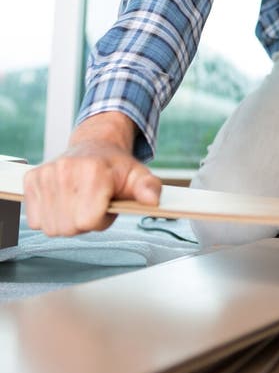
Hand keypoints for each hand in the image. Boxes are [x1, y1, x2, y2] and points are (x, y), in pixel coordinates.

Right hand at [23, 112, 160, 236]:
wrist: (93, 145)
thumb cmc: (115, 166)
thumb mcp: (138, 175)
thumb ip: (148, 188)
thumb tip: (152, 199)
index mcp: (94, 171)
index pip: (89, 221)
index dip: (100, 220)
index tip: (106, 205)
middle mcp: (66, 170)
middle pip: (69, 227)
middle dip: (83, 223)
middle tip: (91, 204)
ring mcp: (46, 174)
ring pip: (51, 227)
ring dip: (66, 222)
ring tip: (78, 203)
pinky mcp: (31, 180)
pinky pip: (34, 220)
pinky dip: (48, 216)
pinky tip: (61, 201)